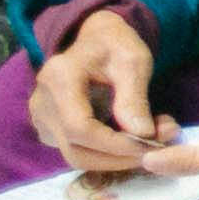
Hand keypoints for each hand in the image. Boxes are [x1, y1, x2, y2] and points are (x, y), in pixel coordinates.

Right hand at [24, 4, 167, 178]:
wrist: (94, 40)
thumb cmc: (115, 45)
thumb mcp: (134, 61)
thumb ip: (135, 97)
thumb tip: (142, 136)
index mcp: (59, 79)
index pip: (80, 128)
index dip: (115, 145)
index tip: (150, 145)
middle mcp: (42, 103)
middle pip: (75, 151)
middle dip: (118, 159)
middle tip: (156, 150)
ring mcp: (42, 119)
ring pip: (76, 156)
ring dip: (115, 159)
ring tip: (150, 144)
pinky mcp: (49, 130)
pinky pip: (76, 151)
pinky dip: (106, 154)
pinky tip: (131, 141)